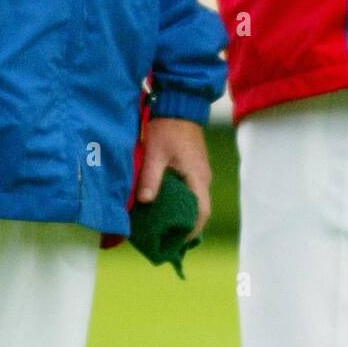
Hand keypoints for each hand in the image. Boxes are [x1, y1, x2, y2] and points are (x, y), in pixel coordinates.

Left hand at [137, 117, 212, 240]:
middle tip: (164, 238)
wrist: (179, 103)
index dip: (191, 230)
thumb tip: (145, 202)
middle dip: (184, 226)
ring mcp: (199, 171)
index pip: (202, 212)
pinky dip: (180, 202)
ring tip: (161, 225)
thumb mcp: (155, 152)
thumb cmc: (168, 127)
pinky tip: (163, 204)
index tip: (176, 243)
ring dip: (182, 214)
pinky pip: (190, 191)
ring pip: (194, 201)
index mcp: (197, 177)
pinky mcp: (193, 166)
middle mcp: (202, 177)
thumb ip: (151, 177)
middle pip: (199, 210)